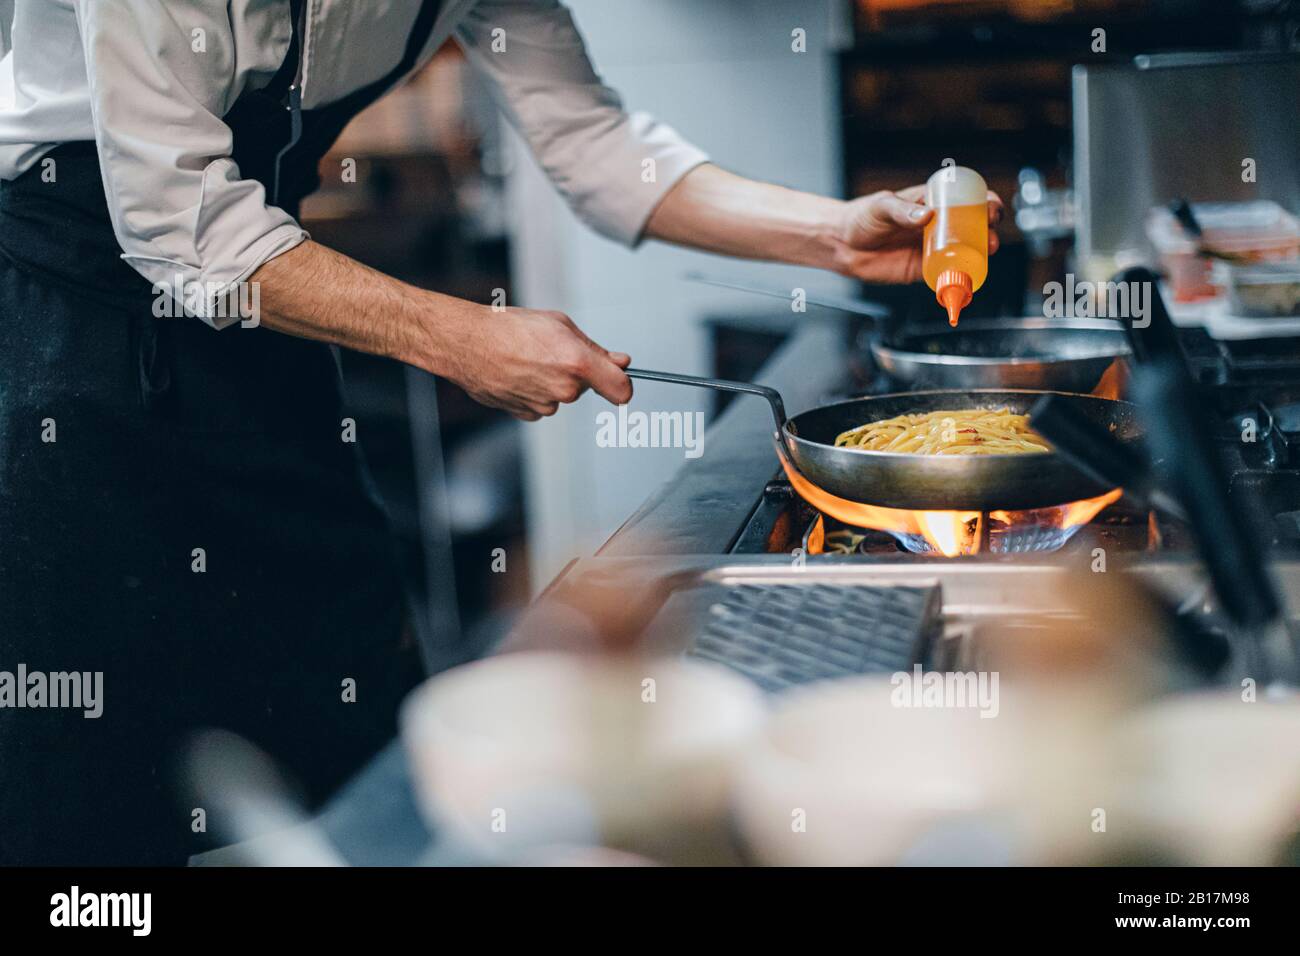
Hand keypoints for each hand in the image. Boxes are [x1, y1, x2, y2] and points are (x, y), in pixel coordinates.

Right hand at [449, 306, 631, 420]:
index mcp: (577, 363)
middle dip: (578, 372)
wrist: (467, 344)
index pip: (622, 390)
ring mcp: (544, 406)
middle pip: (587, 388)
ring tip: (529, 359)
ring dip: (553, 381)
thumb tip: (620, 362)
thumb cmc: (509, 328)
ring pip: (562, 396)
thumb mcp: (560, 325)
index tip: (618, 377)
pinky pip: (541, 404)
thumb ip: (596, 349)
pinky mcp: (526, 415)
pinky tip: (518, 374)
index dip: (623, 384)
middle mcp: (564, 390)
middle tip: (552, 351)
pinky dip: (535, 392)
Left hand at [830, 186, 1004, 284]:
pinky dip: (960, 277)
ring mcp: (932, 248)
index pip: (966, 198)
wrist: (842, 246)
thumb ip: (902, 210)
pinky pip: (947, 274)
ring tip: (987, 252)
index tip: (991, 208)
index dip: (984, 201)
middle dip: (989, 228)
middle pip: (973, 226)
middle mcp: (937, 225)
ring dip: (982, 252)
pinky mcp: (923, 270)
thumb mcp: (881, 207)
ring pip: (965, 251)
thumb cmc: (861, 219)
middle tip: (991, 233)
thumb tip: (926, 215)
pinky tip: (968, 277)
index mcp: (931, 203)